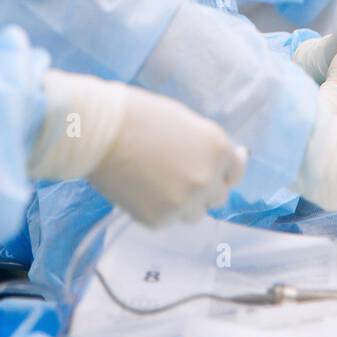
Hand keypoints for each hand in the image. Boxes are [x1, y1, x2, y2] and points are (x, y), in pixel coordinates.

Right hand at [89, 85, 246, 226]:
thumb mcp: (184, 121)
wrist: (100, 133)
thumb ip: (205, 145)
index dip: (224, 171)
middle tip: (179, 176)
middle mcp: (207, 179)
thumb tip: (225, 158)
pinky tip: (141, 190)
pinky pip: (167, 220)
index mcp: (217, 148)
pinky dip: (158, 209)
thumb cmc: (138, 115)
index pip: (236, 171)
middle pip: (218, 196)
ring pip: (194, 213)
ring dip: (183, 202)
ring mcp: (184, 203)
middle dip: (204, 188)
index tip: (215, 170)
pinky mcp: (159, 220)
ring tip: (156, 183)